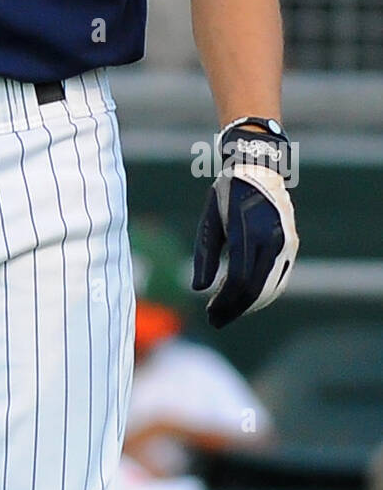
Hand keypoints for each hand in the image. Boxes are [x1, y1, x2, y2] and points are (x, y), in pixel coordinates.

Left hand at [192, 120, 297, 327]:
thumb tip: (198, 289)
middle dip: (234, 309)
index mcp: (247, 230)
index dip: (223, 302)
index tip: (209, 314)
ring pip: (269, 288)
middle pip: (254, 288)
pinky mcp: (291, 245)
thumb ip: (204, 254)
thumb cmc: (227, 193)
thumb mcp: (210, 219)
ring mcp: (285, 243)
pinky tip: (246, 300)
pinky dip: (263, 294)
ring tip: (228, 312)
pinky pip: (279, 278)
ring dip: (249, 305)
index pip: (237, 279)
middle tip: (216, 320)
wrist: (259, 169)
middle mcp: (271, 238)